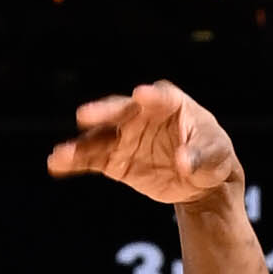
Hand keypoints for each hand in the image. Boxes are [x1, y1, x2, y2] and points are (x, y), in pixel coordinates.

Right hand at [46, 82, 240, 213]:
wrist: (201, 179)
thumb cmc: (212, 154)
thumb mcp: (215, 154)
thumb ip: (200, 156)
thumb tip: (184, 162)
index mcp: (170, 103)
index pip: (159, 97)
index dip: (151, 97)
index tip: (140, 95)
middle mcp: (141, 114)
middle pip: (119, 110)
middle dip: (103, 112)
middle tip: (85, 115)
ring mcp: (126, 135)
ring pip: (100, 136)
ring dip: (80, 144)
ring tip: (61, 154)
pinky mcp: (116, 158)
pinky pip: (93, 158)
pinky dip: (76, 161)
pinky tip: (57, 164)